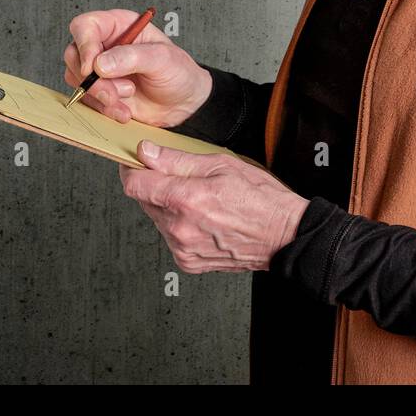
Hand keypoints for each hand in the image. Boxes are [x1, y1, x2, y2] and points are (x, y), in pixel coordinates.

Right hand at [64, 9, 212, 126]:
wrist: (184, 103)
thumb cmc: (178, 72)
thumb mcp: (163, 58)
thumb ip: (132, 57)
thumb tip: (100, 63)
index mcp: (119, 26)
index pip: (85, 26)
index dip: (84, 45)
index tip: (91, 68)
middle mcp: (105, 45)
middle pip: (74, 54)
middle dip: (92, 79)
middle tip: (115, 92)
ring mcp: (99, 69)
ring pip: (76, 79)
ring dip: (100, 95)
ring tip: (128, 97)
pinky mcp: (99, 91)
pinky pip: (86, 99)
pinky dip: (103, 109)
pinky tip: (125, 111)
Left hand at [119, 141, 308, 272]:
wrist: (282, 235)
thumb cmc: (260, 198)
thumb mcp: (220, 164)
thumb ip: (177, 160)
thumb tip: (148, 153)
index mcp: (186, 199)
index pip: (135, 185)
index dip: (132, 169)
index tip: (136, 162)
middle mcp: (179, 228)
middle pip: (144, 201)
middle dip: (156, 186)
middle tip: (182, 179)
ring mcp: (183, 248)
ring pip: (157, 219)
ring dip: (168, 207)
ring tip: (200, 201)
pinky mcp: (188, 262)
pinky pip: (170, 238)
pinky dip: (179, 226)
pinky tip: (202, 219)